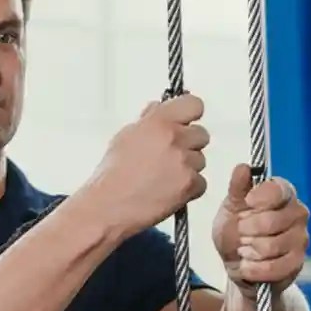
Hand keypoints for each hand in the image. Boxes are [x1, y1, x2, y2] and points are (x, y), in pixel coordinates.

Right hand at [80, 94, 209, 236]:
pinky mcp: (190, 185)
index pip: (194, 104)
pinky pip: (200, 182)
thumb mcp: (124, 137)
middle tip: (169, 156)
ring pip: (201, 159)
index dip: (190, 114)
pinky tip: (167, 190)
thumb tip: (159, 107)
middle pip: (202, 134)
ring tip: (162, 177)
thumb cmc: (112, 174)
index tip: (185, 121)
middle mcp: (174, 139)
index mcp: (158, 122)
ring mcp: (184, 162)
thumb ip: (147, 120)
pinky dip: (188, 187)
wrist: (108, 206)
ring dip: (188, 167)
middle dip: (189, 144)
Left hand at [213, 164, 310, 294]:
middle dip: (246, 230)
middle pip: (272, 220)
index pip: (278, 189)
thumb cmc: (235, 231)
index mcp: (282, 194)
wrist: (238, 264)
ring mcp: (301, 239)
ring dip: (249, 250)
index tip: (247, 203)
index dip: (260, 197)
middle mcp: (297, 213)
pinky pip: (276, 267)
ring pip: (273, 245)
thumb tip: (243, 168)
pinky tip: (248, 265)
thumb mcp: (230, 207)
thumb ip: (237, 188)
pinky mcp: (298, 262)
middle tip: (241, 232)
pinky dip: (255, 268)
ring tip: (244, 249)